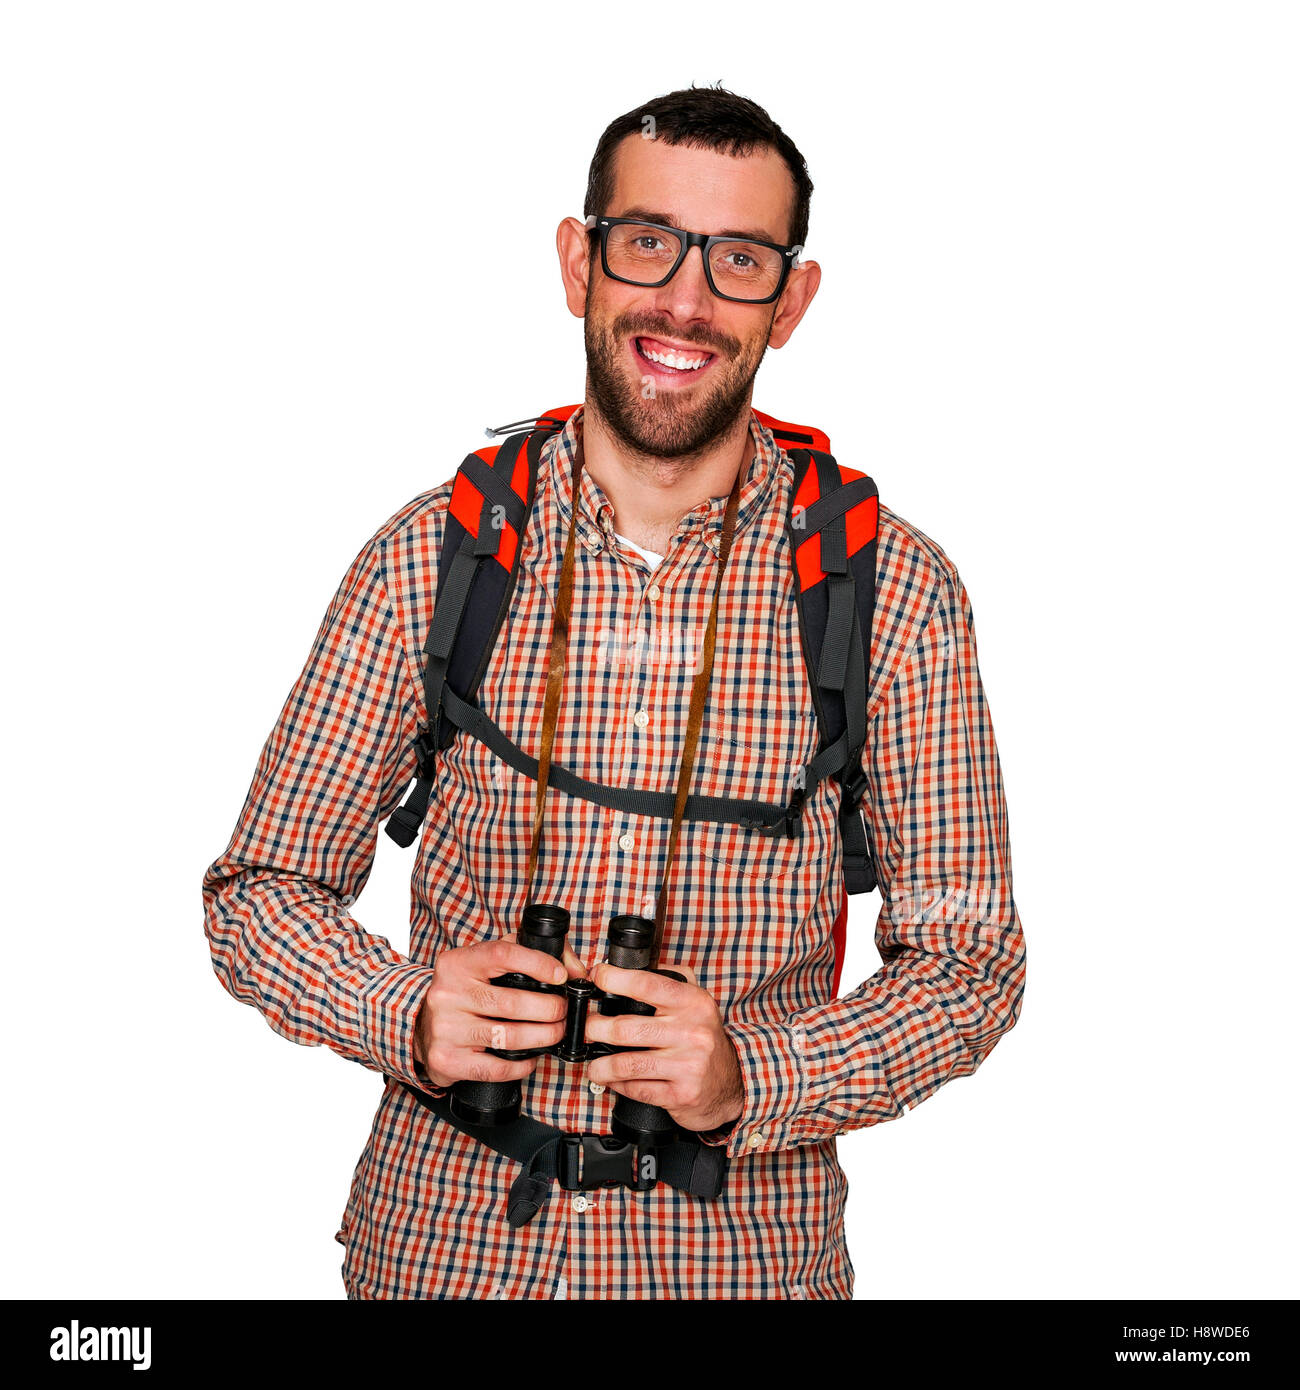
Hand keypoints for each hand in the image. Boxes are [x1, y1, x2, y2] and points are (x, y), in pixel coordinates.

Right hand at [413, 936, 587, 1088]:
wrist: (421, 1027)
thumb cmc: (464, 992)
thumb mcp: (483, 964)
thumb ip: (525, 954)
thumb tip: (572, 967)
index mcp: (457, 963)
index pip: (502, 953)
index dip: (538, 964)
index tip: (560, 976)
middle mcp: (447, 994)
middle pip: (511, 1002)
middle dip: (549, 1008)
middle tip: (561, 1011)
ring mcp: (445, 1029)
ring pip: (509, 1036)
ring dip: (543, 1036)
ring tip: (555, 1032)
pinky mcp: (448, 1060)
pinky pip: (497, 1068)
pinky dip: (523, 1065)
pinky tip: (532, 1057)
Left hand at [583, 961, 743, 1132]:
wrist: (732, 1085)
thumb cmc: (705, 1039)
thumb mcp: (698, 1003)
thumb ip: (673, 980)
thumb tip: (633, 966)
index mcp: (694, 1003)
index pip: (647, 984)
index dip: (614, 979)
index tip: (596, 977)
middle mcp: (693, 1032)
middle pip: (626, 1028)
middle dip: (594, 1028)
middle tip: (584, 1028)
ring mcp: (688, 1065)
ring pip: (627, 1064)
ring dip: (600, 1065)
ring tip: (591, 1064)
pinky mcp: (681, 1094)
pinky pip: (637, 1089)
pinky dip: (618, 1085)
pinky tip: (612, 1081)